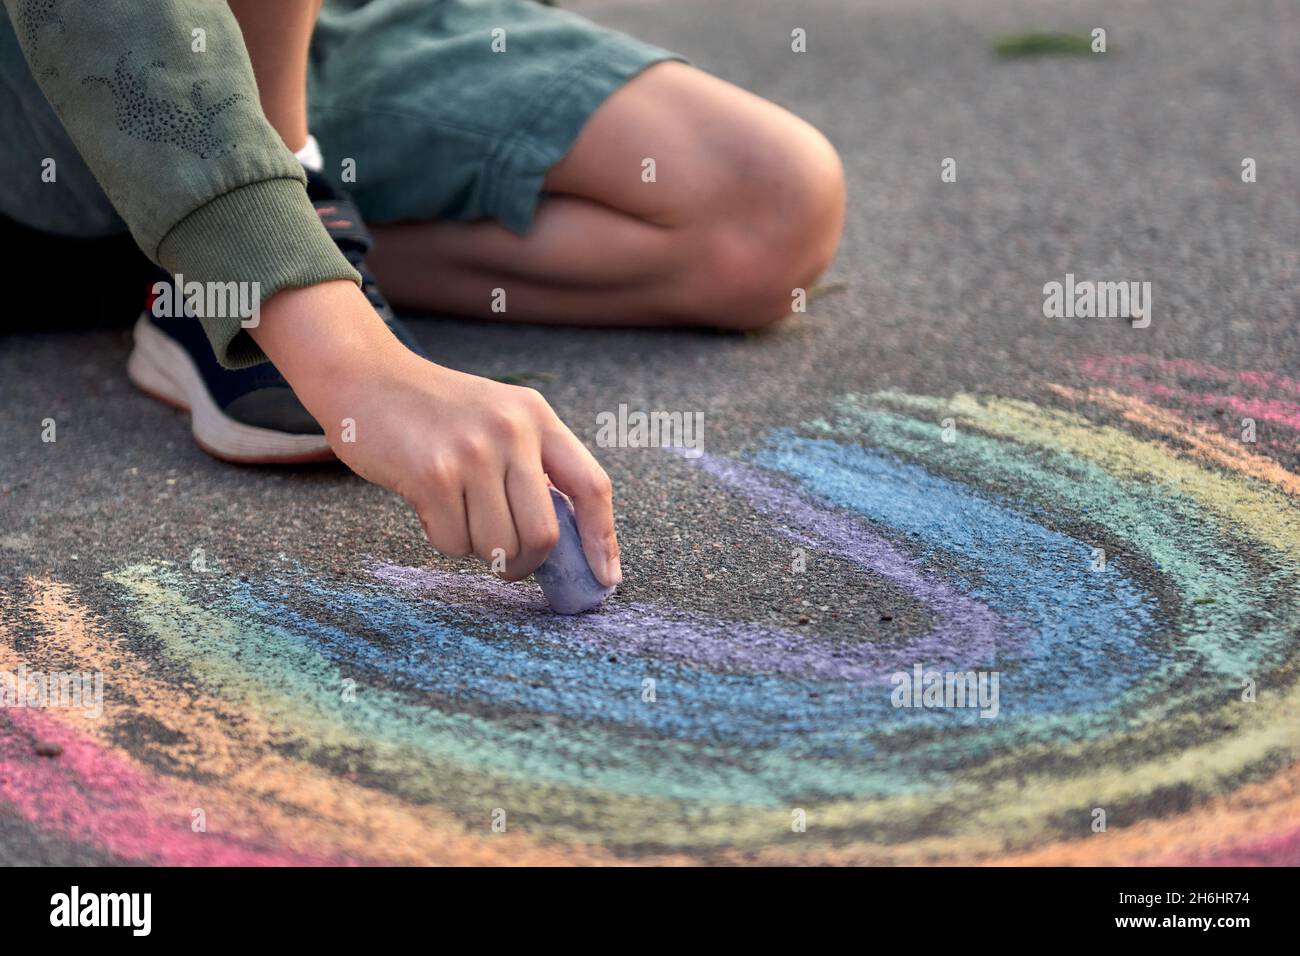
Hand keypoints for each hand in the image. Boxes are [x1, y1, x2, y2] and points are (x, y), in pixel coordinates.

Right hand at [249, 281, 620, 584]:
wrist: (365, 377)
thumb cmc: (435, 412)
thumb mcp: (497, 418)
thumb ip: (533, 467)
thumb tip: (567, 544)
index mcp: (537, 417)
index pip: (592, 485)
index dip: (602, 538)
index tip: (605, 577)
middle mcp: (512, 431)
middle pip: (544, 533)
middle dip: (526, 563)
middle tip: (508, 564)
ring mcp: (473, 452)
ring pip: (498, 546)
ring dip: (479, 550)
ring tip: (459, 516)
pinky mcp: (433, 475)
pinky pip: (454, 542)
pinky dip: (444, 540)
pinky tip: (430, 507)